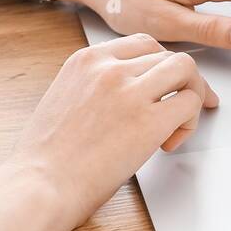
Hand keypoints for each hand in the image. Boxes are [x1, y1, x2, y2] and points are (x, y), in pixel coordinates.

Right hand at [6, 33, 218, 228]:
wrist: (39, 186)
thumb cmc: (46, 158)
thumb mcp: (64, 98)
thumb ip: (95, 86)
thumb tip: (125, 94)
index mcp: (86, 60)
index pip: (141, 44)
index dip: (159, 66)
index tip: (163, 85)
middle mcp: (109, 68)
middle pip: (167, 55)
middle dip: (181, 81)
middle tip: (183, 105)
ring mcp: (130, 91)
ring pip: (185, 69)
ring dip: (191, 95)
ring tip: (179, 123)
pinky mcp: (148, 121)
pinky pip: (189, 103)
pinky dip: (190, 122)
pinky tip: (169, 142)